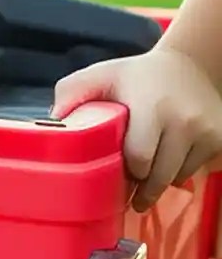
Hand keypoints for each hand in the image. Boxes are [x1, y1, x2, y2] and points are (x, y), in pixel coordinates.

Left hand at [53, 46, 221, 211]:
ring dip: (157, 182)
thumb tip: (53, 122)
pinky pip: (193, 171)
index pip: (138, 159)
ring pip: (176, 178)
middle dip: (139, 188)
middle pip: (158, 177)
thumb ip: (71, 93)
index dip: (123, 174)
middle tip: (125, 194)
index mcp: (153, 107)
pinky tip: (164, 159)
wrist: (190, 64)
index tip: (111, 177)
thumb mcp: (100, 75)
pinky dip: (176, 172)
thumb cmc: (135, 76)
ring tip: (143, 172)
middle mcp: (185, 121)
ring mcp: (207, 132)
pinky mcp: (220, 139)